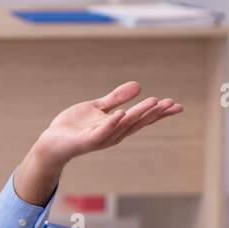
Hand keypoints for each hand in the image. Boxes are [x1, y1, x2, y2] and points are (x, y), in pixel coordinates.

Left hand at [33, 80, 182, 169]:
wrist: (51, 142)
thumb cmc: (74, 126)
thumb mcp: (97, 108)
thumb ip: (116, 98)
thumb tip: (138, 85)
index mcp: (117, 126)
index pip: (142, 118)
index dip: (159, 113)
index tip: (177, 105)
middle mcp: (113, 134)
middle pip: (137, 122)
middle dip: (155, 113)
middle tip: (172, 103)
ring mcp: (101, 138)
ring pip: (123, 125)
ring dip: (139, 114)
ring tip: (154, 102)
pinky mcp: (86, 141)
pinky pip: (101, 131)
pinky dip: (111, 123)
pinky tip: (121, 113)